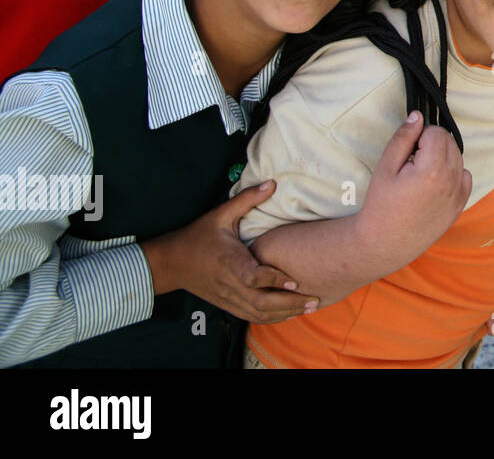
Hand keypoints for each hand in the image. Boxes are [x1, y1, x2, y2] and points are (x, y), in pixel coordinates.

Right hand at [140, 181, 318, 323]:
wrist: (171, 262)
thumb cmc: (198, 236)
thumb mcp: (220, 214)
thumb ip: (247, 200)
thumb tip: (272, 182)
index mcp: (229, 261)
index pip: (253, 277)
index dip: (274, 280)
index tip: (295, 281)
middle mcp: (229, 284)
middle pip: (261, 302)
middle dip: (289, 304)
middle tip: (314, 299)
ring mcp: (228, 297)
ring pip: (258, 313)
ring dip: (285, 313)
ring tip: (309, 307)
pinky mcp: (227, 304)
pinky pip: (251, 316)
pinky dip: (272, 318)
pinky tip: (289, 314)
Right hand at [355, 111, 472, 267]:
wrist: (385, 242)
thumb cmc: (381, 204)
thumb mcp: (385, 168)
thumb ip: (403, 139)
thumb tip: (418, 116)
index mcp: (432, 169)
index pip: (436, 132)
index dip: (420, 137)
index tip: (408, 152)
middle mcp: (451, 181)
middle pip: (450, 142)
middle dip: (432, 145)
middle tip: (412, 163)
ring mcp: (459, 194)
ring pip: (458, 158)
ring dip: (443, 158)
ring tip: (420, 175)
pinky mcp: (460, 206)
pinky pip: (465, 177)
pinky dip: (453, 174)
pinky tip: (433, 185)